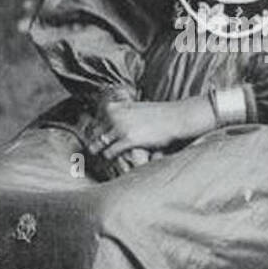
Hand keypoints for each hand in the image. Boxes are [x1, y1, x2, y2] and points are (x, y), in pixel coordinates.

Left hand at [90, 98, 213, 161]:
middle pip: (93, 134)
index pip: (94, 122)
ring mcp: (120, 127)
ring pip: (99, 144)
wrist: (176, 117)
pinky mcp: (128, 139)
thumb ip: (123, 115)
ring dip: (100, 152)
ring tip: (100, 160)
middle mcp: (114, 115)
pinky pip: (109, 153)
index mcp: (115, 107)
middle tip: (90, 154)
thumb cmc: (160, 115)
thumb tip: (113, 125)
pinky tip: (114, 161)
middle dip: (93, 144)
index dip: (93, 133)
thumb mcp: (137, 109)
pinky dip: (110, 158)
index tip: (91, 142)